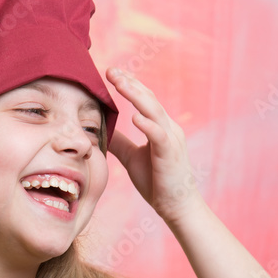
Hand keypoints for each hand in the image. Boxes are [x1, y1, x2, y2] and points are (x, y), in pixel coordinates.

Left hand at [105, 67, 202, 223]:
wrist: (176, 206)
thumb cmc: (156, 182)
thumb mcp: (132, 157)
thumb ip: (120, 141)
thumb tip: (101, 129)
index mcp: (160, 127)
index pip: (144, 100)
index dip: (129, 85)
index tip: (110, 73)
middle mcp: (168, 128)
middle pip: (148, 99)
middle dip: (129, 83)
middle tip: (110, 71)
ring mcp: (171, 140)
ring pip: (154, 111)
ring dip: (136, 96)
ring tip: (119, 83)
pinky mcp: (170, 155)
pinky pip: (159, 136)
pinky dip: (148, 125)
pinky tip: (134, 117)